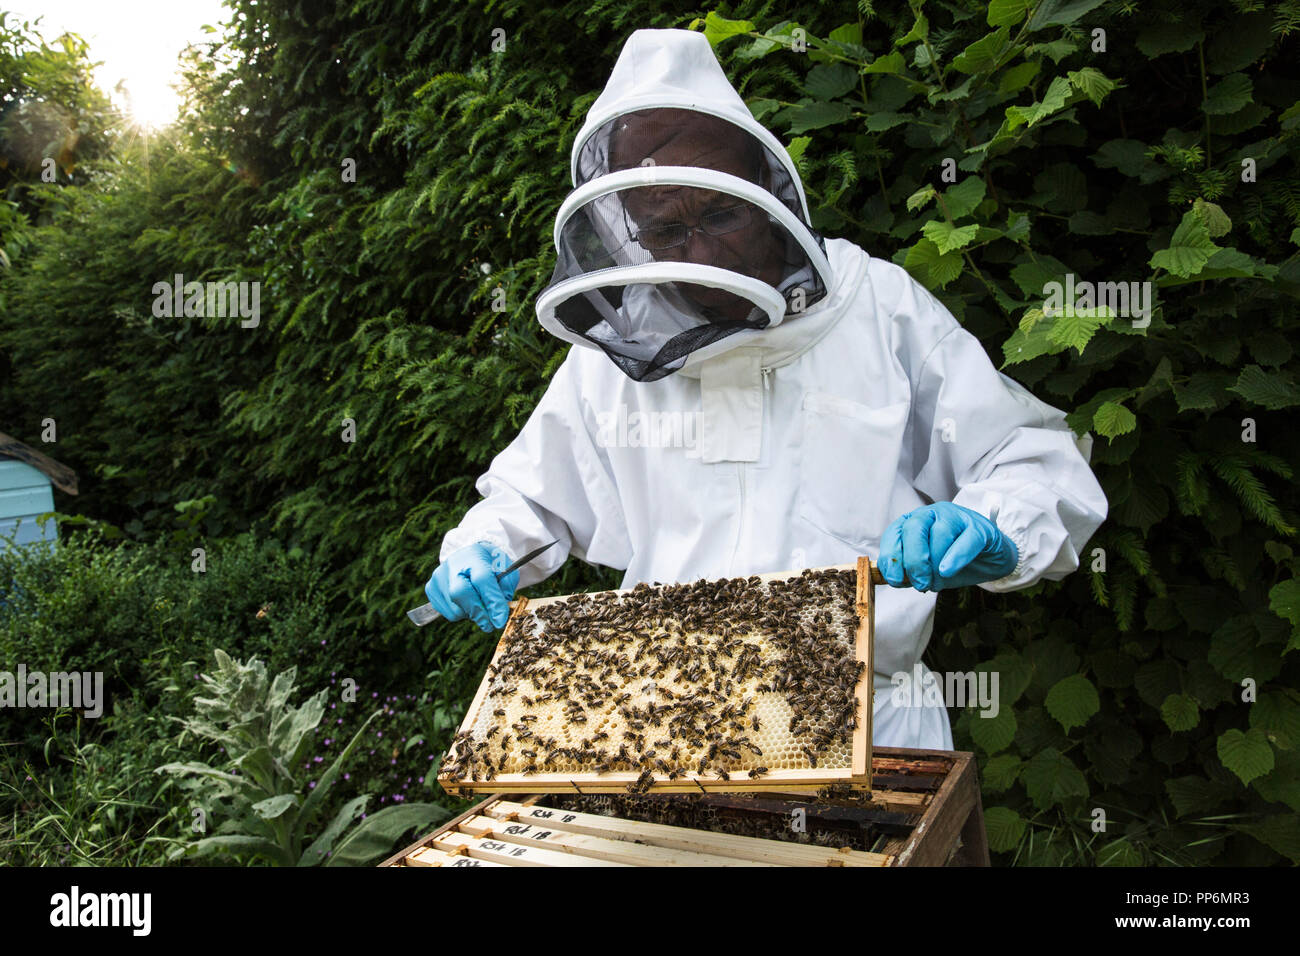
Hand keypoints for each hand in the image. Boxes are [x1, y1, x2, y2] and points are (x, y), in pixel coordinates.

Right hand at [424, 542, 520, 631]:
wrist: (469, 556)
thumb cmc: (490, 564)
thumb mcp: (505, 570)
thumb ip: (505, 588)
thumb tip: (499, 614)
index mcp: (474, 556)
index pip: (482, 579)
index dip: (492, 601)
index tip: (500, 620)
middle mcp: (452, 564)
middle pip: (460, 593)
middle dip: (478, 613)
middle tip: (491, 624)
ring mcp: (438, 577)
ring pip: (455, 609)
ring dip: (471, 614)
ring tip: (478, 602)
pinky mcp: (430, 589)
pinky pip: (447, 613)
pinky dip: (461, 613)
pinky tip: (466, 602)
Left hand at [879, 502, 1017, 591]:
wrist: (991, 558)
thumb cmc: (954, 561)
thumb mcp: (927, 569)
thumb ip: (909, 573)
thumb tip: (894, 579)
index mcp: (914, 522)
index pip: (894, 533)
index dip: (891, 558)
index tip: (895, 579)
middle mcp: (932, 514)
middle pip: (914, 529)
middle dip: (913, 560)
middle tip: (920, 583)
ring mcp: (956, 517)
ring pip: (940, 534)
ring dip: (936, 564)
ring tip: (939, 581)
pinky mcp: (980, 528)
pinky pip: (966, 540)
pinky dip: (955, 557)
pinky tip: (948, 570)